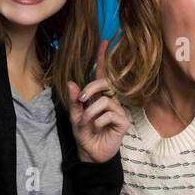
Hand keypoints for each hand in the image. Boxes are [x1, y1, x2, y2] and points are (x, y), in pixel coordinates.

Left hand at [68, 44, 128, 163]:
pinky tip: (98, 128)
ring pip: (104, 101)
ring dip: (90, 113)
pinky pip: (110, 114)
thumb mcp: (74, 116)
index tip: (104, 41)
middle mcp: (111, 101)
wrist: (91, 154)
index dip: (103, 58)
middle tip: (82, 101)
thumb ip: (74, 100)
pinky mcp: (123, 122)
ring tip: (87, 123)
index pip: (102, 75)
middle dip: (91, 89)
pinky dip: (99, 121)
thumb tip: (71, 83)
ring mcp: (119, 111)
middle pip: (104, 83)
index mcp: (99, 97)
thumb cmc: (85, 134)